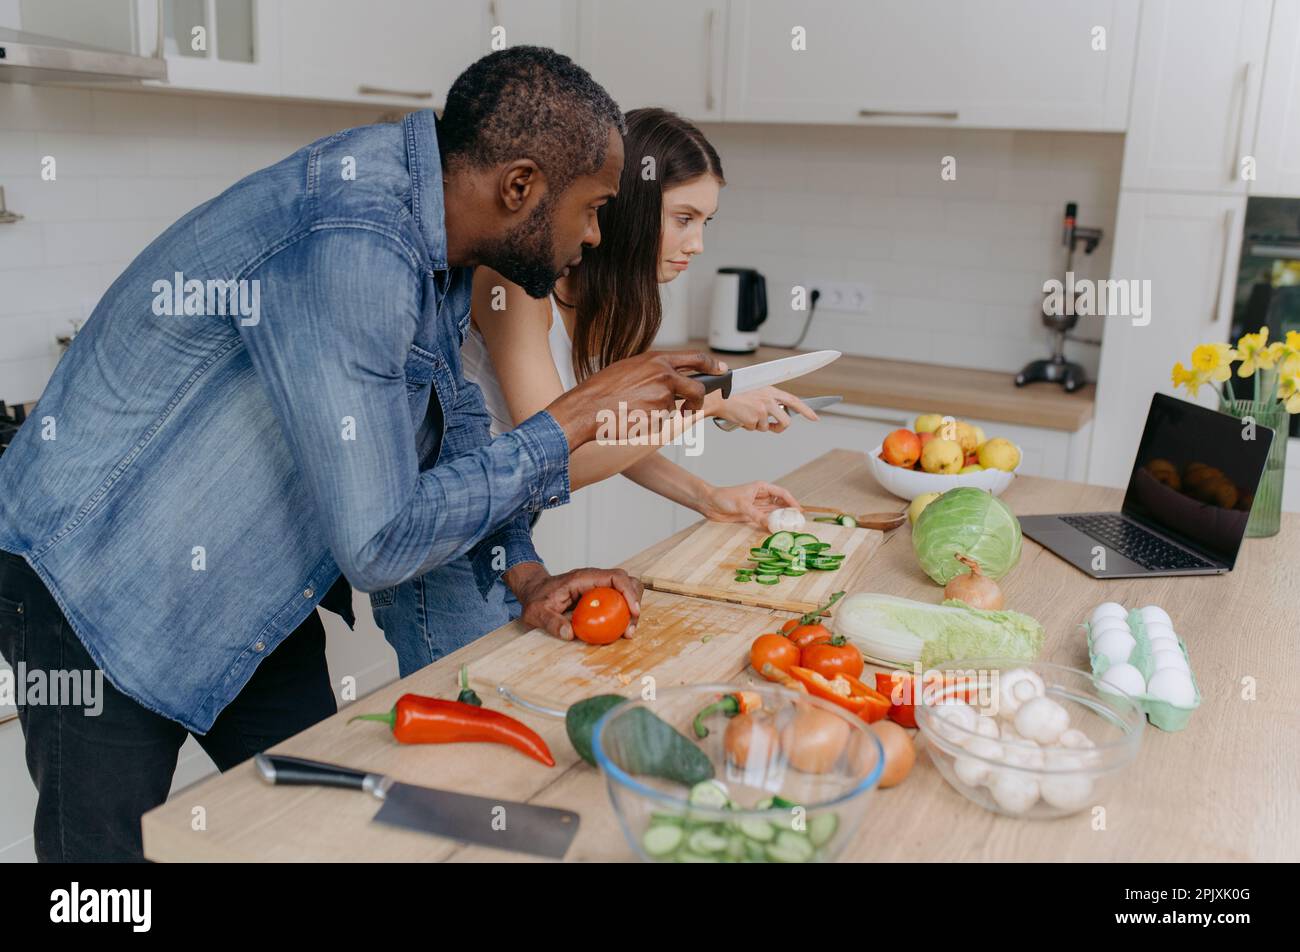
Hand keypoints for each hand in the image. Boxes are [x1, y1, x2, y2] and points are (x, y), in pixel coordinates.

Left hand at [508, 563, 642, 640]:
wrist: (533, 592)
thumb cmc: (535, 599)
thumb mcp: (537, 613)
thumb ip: (551, 622)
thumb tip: (569, 634)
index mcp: (583, 578)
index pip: (615, 576)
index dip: (628, 592)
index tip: (633, 611)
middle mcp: (595, 580)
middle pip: (627, 581)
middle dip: (635, 603)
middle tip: (630, 627)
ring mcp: (598, 587)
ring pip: (626, 591)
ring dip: (631, 610)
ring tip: (627, 631)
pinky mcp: (599, 596)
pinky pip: (618, 600)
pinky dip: (623, 614)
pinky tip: (619, 630)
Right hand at [546, 349, 725, 449]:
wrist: (586, 408)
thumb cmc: (601, 389)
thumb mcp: (630, 367)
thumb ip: (654, 369)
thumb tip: (671, 375)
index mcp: (657, 360)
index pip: (697, 358)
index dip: (713, 365)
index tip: (722, 370)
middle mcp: (664, 377)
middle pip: (698, 389)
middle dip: (697, 401)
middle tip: (690, 407)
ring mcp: (662, 398)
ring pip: (674, 408)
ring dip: (661, 412)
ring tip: (635, 410)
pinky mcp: (658, 418)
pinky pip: (661, 422)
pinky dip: (650, 423)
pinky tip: (632, 419)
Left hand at [696, 481, 800, 529]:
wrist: (709, 503)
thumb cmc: (724, 497)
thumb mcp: (742, 505)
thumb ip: (757, 515)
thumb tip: (770, 525)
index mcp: (761, 488)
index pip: (781, 493)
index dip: (792, 501)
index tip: (799, 511)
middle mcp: (761, 497)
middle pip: (779, 504)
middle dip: (788, 511)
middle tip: (797, 522)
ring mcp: (756, 507)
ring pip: (772, 513)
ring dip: (780, 519)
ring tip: (789, 527)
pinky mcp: (751, 515)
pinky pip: (764, 520)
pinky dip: (770, 525)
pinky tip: (775, 530)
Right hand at [714, 387, 818, 431]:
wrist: (718, 396)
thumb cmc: (733, 392)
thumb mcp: (755, 390)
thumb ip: (767, 398)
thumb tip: (775, 410)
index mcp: (771, 390)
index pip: (794, 400)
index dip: (806, 410)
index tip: (814, 417)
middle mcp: (769, 400)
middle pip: (786, 421)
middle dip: (779, 428)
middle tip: (771, 426)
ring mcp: (763, 410)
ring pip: (768, 428)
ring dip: (758, 426)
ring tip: (747, 416)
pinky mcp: (755, 418)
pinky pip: (755, 429)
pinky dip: (747, 426)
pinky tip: (741, 417)